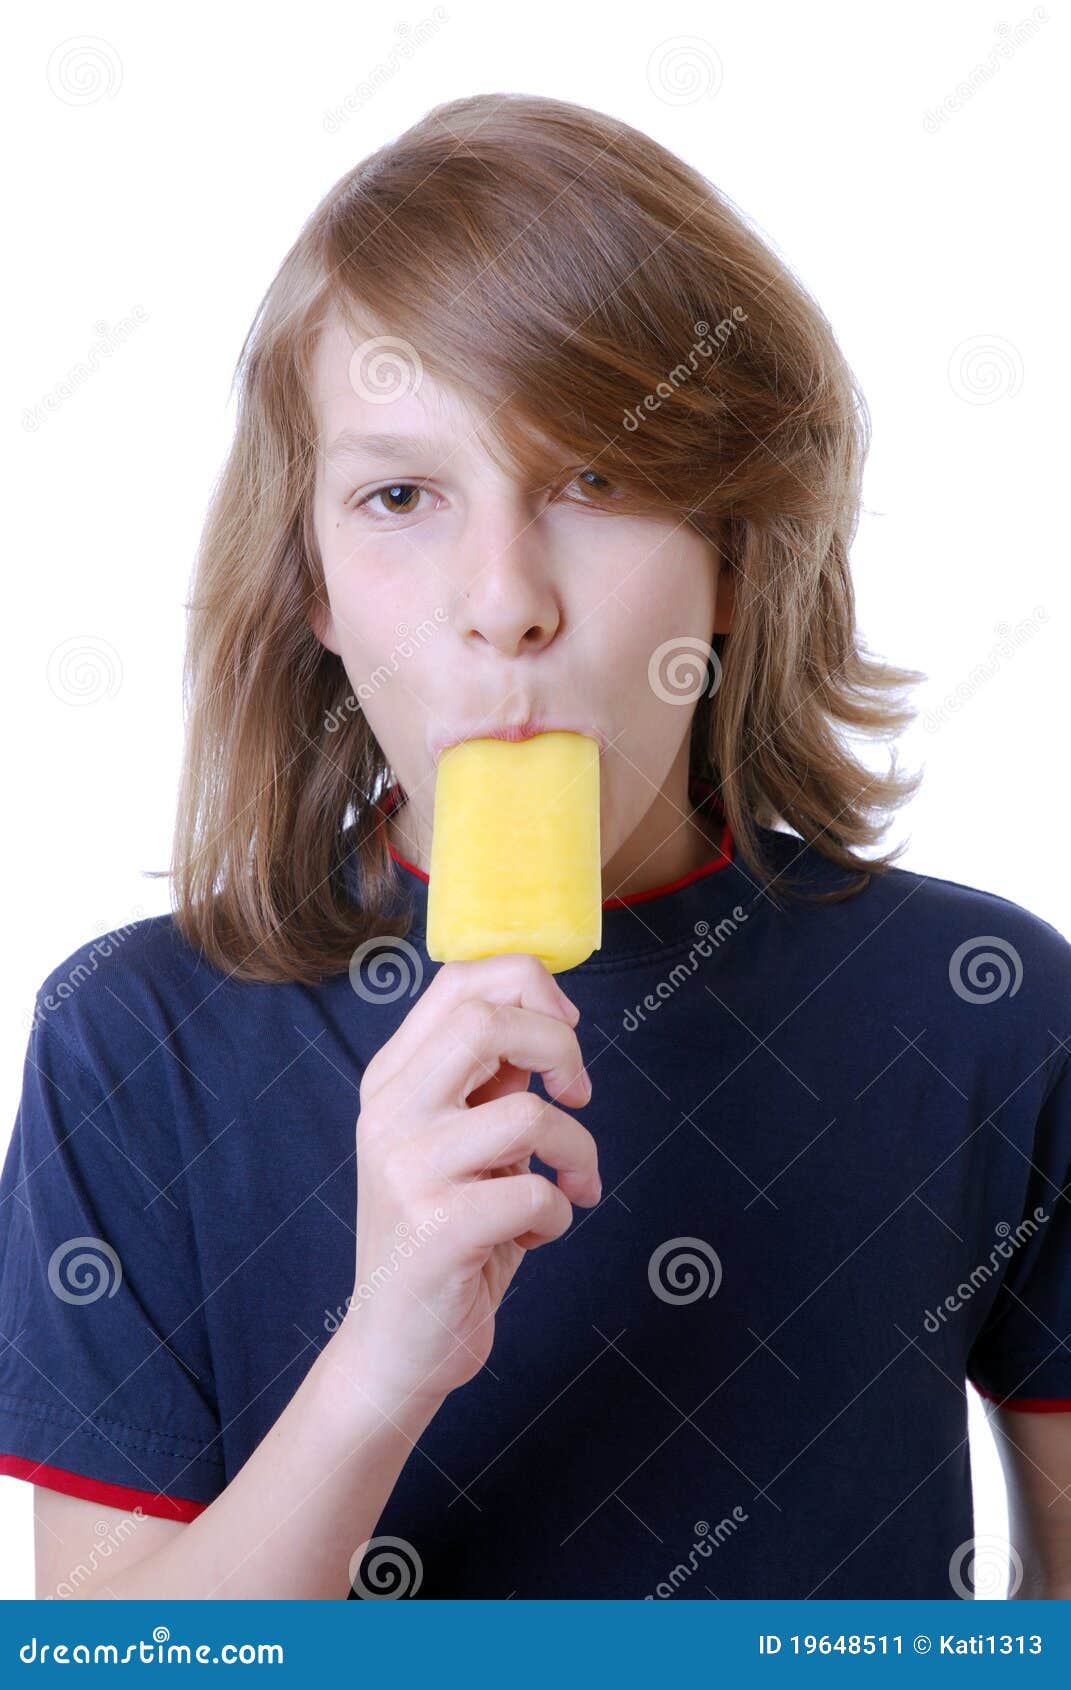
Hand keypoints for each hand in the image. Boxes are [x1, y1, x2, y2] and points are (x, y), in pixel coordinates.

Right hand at [338, 953, 598, 1413]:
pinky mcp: (435, 1232)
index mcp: (393, 1078)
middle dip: (559, 1047)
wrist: (396, 1347)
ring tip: (573, 1181)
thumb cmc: (446, 1233)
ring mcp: (407, 1171)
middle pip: (484, 1020)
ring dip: (578, 1150)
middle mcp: (389, 1113)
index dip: (531, 985)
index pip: (460, 980)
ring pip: (528, 1115)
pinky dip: (561, 1213)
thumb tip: (550, 1016)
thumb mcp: (461, 1138)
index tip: (567, 1031)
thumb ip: (487, 1079)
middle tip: (577, 1093)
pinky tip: (536, 1234)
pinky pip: (535, 1195)